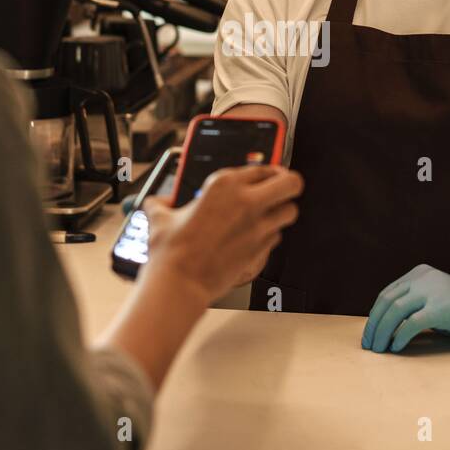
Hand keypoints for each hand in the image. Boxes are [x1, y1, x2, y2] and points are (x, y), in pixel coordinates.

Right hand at [143, 165, 302, 303]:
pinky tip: (256, 237)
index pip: (262, 167)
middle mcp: (246, 202)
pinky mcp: (261, 249)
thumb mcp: (160, 217)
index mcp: (223, 184)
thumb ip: (161, 203)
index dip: (266, 171)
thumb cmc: (172, 250)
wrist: (180, 282)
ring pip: (290, 211)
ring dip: (282, 211)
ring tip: (270, 213)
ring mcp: (258, 227)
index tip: (264, 176)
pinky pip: (277, 236)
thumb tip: (158, 202)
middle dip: (288, 183)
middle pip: (291, 182)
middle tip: (280, 187)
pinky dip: (270, 235)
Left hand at [361, 265, 449, 352]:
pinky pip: (412, 323)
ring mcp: (436, 290)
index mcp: (421, 273)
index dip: (374, 316)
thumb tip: (382, 325)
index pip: (387, 293)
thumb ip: (413, 304)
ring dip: (382, 332)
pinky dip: (400, 336)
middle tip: (369, 346)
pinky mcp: (444, 308)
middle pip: (388, 301)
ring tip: (379, 350)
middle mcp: (426, 277)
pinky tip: (396, 347)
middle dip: (374, 325)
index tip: (369, 334)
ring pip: (396, 311)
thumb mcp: (435, 300)